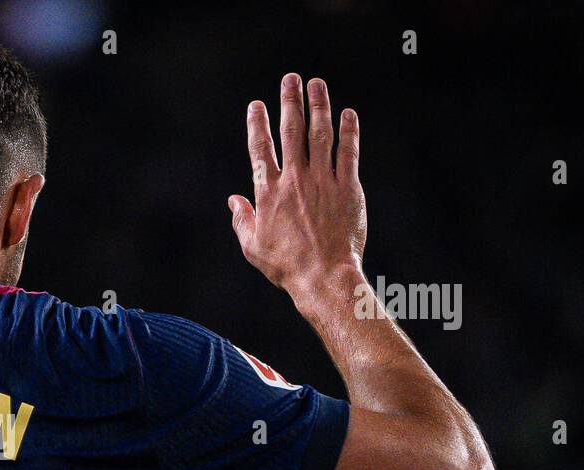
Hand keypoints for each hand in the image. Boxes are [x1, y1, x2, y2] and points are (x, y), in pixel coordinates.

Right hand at [228, 74, 366, 301]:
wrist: (323, 276)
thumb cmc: (286, 265)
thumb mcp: (252, 247)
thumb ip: (242, 220)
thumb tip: (234, 201)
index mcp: (269, 193)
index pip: (260, 149)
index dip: (257, 124)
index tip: (256, 105)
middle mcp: (294, 180)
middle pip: (291, 131)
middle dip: (289, 101)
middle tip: (290, 79)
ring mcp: (323, 181)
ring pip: (320, 134)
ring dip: (318, 106)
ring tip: (316, 84)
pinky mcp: (348, 187)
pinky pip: (348, 152)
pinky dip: (348, 130)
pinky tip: (347, 113)